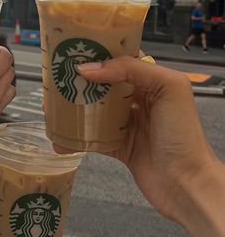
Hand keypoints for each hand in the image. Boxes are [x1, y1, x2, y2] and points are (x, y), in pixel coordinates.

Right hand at [71, 57, 224, 236]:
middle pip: (103, 85)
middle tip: (54, 81)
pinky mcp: (120, 147)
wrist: (186, 183)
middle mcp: (139, 100)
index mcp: (152, 81)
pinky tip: (60, 139)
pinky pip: (93, 138)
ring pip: (95, 111)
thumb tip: (88, 69)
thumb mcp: (167, 88)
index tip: (72, 52)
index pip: (121, 61)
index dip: (98, 55)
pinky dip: (76, 139)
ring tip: (51, 108)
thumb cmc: (181, 132)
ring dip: (74, 109)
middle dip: (79, 82)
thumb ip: (131, 70)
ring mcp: (128, 125)